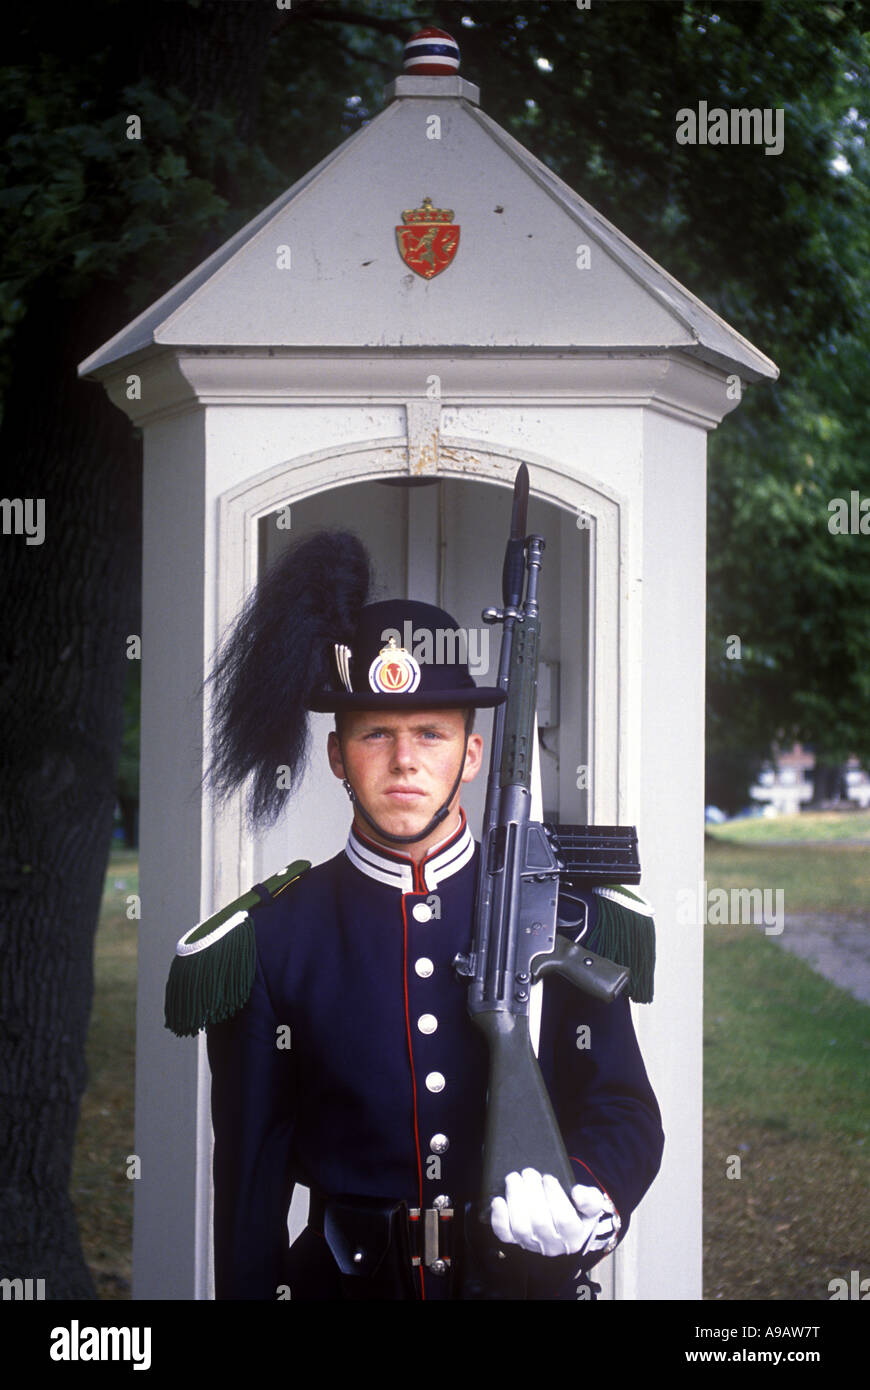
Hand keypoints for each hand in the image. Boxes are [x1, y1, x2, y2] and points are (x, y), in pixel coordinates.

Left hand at [490, 1168, 620, 1257]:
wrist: (565, 1224)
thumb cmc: (578, 1211)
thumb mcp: (592, 1203)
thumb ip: (590, 1199)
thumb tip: (578, 1194)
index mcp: (574, 1236)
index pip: (564, 1219)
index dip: (554, 1197)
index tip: (548, 1178)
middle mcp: (552, 1245)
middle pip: (540, 1222)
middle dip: (532, 1193)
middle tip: (529, 1172)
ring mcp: (532, 1244)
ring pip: (521, 1227)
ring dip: (515, 1199)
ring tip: (515, 1178)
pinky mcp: (515, 1240)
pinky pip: (504, 1234)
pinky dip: (499, 1218)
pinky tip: (498, 1201)